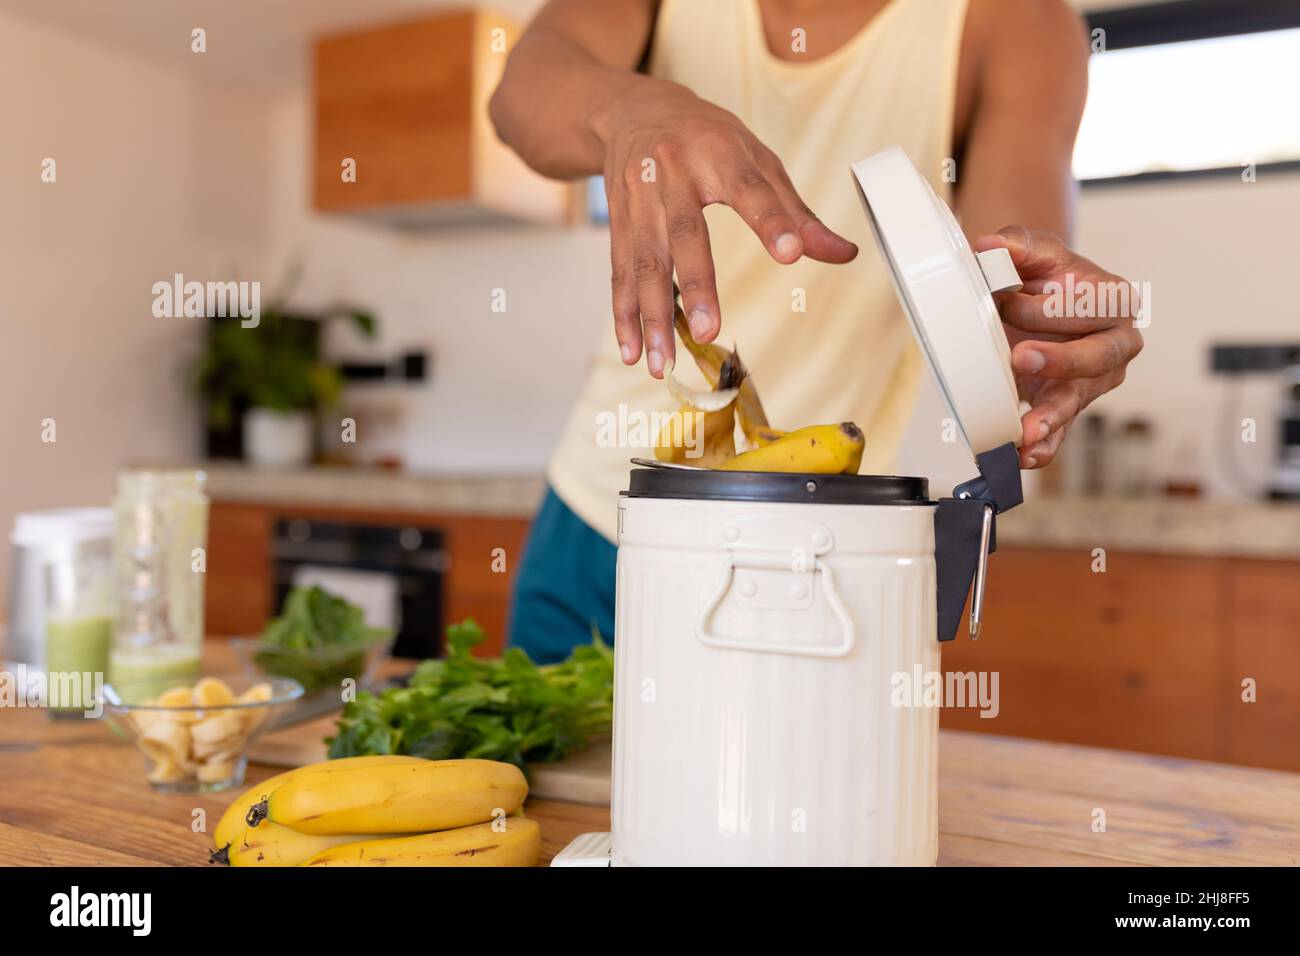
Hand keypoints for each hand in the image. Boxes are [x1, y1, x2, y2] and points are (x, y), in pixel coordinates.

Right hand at [592, 77, 857, 376]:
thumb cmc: (705, 137)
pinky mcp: (617, 221)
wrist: (633, 111)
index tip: (790, 252)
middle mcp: (672, 173)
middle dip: (695, 284)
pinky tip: (633, 350)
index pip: (747, 188)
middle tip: (708, 329)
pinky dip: (623, 314)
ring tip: (663, 362)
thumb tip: (844, 254)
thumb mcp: (756, 159)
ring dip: (652, 316)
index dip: (770, 220)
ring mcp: (639, 199)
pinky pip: (619, 272)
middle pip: (684, 233)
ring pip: (644, 262)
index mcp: (717, 152)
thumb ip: (797, 213)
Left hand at [974, 227, 1143, 468]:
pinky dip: (1043, 446)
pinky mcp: (1068, 407)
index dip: (1050, 305)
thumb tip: (991, 247)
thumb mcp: (1034, 251)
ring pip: (1078, 399)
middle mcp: (1114, 344)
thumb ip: (1016, 244)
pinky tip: (1024, 455)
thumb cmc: (1045, 276)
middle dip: (1060, 359)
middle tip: (1021, 358)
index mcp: (1114, 300)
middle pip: (1097, 357)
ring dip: (1052, 415)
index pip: (1092, 306)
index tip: (1008, 299)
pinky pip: (1061, 432)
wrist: (1035, 299)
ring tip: (1028, 430)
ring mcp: (1093, 381)